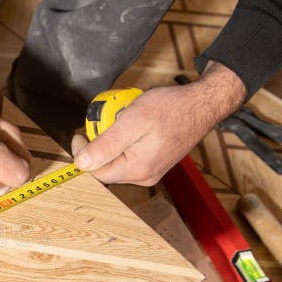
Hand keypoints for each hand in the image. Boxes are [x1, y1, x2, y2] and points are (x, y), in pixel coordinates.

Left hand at [71, 62, 245, 185]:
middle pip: (106, 169)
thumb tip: (81, 163)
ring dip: (110, 146)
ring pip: (117, 164)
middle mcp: (145, 176)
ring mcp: (151, 172)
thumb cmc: (170, 109)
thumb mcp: (131, 122)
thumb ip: (105, 145)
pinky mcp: (155, 164)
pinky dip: (123, 145)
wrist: (201, 104)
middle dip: (97, 148)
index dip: (83, 154)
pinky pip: (129, 159)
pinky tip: (128, 129)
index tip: (80, 135)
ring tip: (116, 124)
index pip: (96, 172)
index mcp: (137, 169)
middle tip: (100, 126)